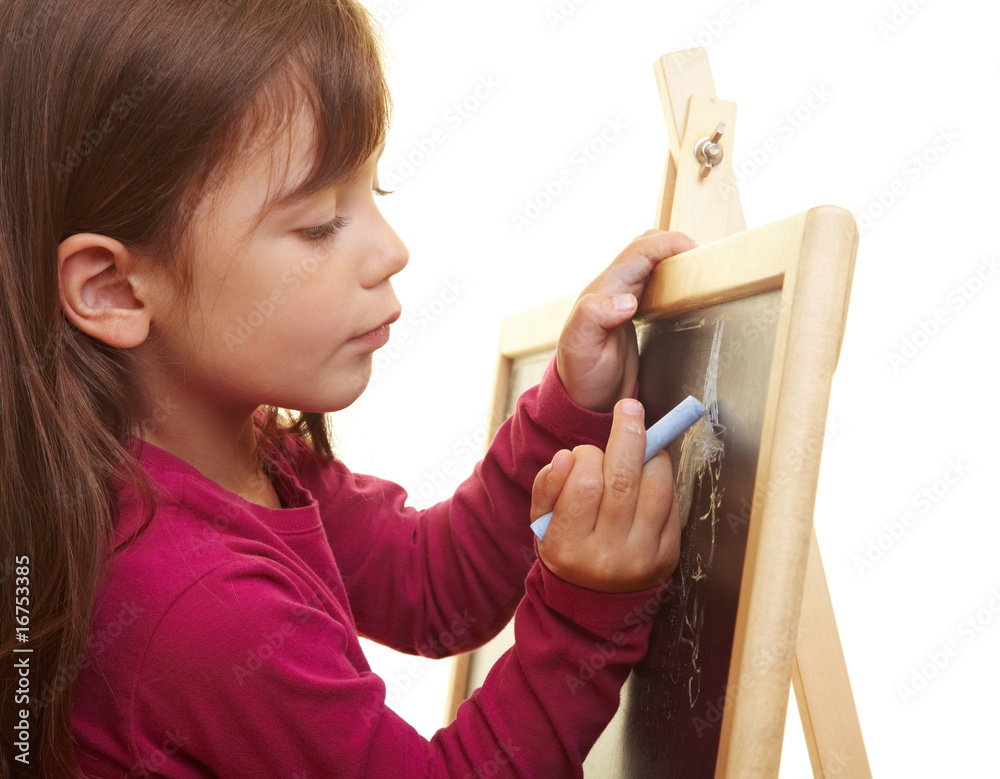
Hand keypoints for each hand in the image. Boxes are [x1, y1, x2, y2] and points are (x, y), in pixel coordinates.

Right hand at [530, 398, 680, 592]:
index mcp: (568, 547)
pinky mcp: (667, 555)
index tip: (584, 452)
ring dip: (650, 456)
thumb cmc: (566, 547)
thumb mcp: (542, 523)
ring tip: (640, 445)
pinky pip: (671, 503)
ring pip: (654, 487)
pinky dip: (662, 478)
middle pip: (623, 480)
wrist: (594, 601)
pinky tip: (650, 471)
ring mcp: (642, 558)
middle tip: (629, 408)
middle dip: (628, 435)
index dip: (586, 455)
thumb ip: (547, 486)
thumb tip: (566, 457)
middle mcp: (607, 556)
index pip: (584, 484)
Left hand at [557, 230, 697, 411]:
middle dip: (672, 244)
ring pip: (648, 261)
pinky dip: (669, 275)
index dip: (667, 244)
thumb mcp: (582, 349)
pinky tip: (682, 289)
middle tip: (701, 259)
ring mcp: (620, 298)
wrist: (582, 397)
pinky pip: (651, 280)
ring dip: (671, 257)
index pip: (638, 252)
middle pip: (643, 248)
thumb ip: (596, 317)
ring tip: (696, 270)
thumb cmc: (581, 376)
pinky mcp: (630, 310)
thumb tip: (627, 299)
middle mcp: (610, 289)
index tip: (694, 250)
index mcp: (602, 291)